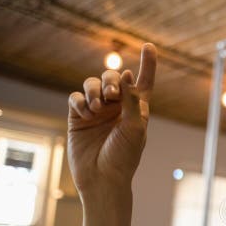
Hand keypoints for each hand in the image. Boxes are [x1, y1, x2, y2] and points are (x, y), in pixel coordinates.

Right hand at [67, 43, 156, 198]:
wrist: (102, 179)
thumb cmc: (124, 156)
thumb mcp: (134, 128)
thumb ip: (132, 101)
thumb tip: (127, 74)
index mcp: (137, 109)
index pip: (143, 82)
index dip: (148, 64)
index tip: (149, 46)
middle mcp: (117, 106)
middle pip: (113, 77)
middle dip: (111, 80)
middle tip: (111, 94)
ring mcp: (97, 111)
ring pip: (92, 84)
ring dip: (94, 90)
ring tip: (97, 106)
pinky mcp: (78, 117)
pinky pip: (76, 98)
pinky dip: (80, 101)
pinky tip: (86, 113)